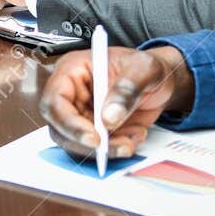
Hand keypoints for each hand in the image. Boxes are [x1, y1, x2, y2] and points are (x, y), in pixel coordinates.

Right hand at [39, 46, 193, 160]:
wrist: (160, 81)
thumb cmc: (146, 67)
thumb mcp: (143, 69)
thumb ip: (126, 90)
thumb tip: (108, 117)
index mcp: (72, 71)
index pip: (54, 100)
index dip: (69, 123)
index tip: (95, 137)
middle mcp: (71, 94)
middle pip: (61, 128)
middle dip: (89, 143)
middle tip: (118, 146)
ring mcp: (80, 115)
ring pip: (77, 143)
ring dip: (106, 149)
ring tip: (132, 140)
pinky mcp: (93, 130)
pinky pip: (96, 149)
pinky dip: (116, 148)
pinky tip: (135, 135)